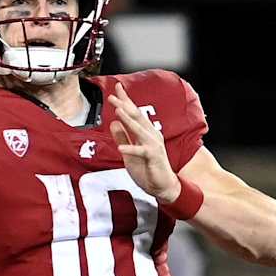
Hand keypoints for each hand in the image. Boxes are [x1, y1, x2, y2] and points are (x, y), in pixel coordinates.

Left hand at [108, 82, 180, 202]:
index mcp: (145, 132)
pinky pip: (141, 151)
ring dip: (128, 120)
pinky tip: (121, 148)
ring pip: (139, 129)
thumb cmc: (148, 169)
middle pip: (136, 116)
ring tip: (118, 110)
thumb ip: (122, 138)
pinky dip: (131, 149)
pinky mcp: (154, 157)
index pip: (134, 113)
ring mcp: (153, 145)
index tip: (117, 87)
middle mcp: (151, 135)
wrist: (163, 187)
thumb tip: (113, 123)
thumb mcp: (129, 152)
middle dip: (124, 105)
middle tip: (112, 96)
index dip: (125, 100)